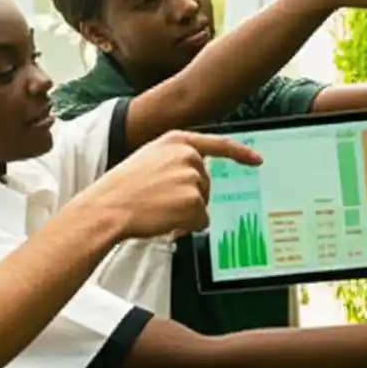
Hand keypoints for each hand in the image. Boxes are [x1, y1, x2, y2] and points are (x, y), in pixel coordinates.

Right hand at [75, 130, 262, 240]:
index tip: (257, 160)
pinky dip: (186, 226)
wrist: (109, 206)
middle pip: (206, 184)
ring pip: (202, 204)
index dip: (241, 153)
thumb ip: (175, 160)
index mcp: (177, 141)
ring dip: (185, 213)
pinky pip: (201, 222)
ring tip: (157, 209)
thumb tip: (195, 179)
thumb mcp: (149, 159)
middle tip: (160, 201)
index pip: (218, 144)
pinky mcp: (194, 202)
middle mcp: (189, 156)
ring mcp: (193, 178)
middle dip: (190, 197)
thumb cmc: (123, 188)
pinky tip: (164, 220)